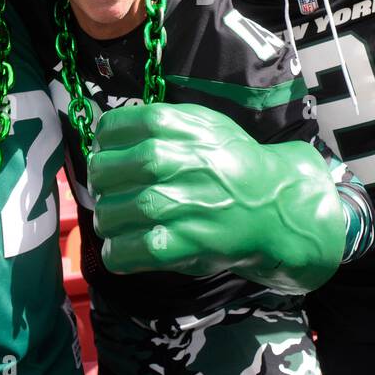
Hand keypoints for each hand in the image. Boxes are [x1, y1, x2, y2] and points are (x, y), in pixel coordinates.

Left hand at [87, 103, 345, 293]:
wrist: (272, 206)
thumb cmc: (232, 163)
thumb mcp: (203, 124)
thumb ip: (159, 122)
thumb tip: (107, 135)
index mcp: (170, 126)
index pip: (109, 131)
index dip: (104, 146)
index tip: (112, 156)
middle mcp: (165, 160)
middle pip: (102, 172)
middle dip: (103, 185)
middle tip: (114, 192)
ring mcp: (168, 203)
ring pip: (107, 214)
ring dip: (108, 220)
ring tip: (122, 221)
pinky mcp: (174, 244)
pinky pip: (122, 251)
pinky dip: (117, 252)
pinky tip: (127, 248)